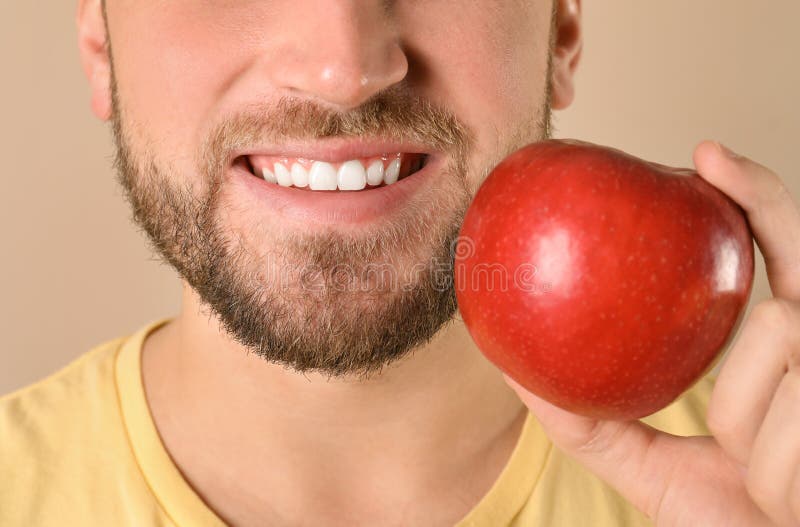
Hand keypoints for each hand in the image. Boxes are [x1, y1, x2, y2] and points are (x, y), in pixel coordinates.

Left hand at [505, 141, 799, 526]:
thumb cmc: (722, 516)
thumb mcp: (639, 462)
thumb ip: (583, 419)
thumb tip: (510, 369)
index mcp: (786, 348)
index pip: (783, 250)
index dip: (753, 196)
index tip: (701, 152)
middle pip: (791, 277)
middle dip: (749, 283)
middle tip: (708, 184)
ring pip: (780, 329)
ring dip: (741, 422)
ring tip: (751, 467)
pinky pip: (790, 417)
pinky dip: (768, 468)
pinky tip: (780, 495)